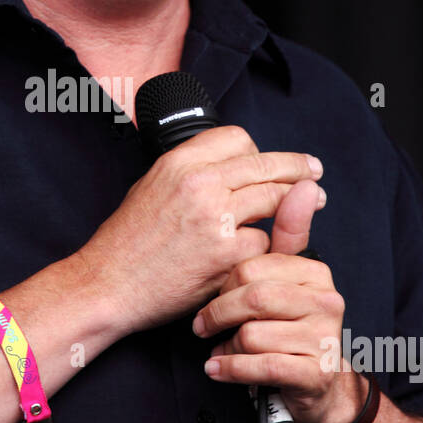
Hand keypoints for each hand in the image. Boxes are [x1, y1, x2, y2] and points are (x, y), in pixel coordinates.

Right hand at [77, 126, 324, 335]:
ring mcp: (216, 218)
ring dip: (297, 205)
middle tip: (314, 172)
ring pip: (276, 199)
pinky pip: (266, 241)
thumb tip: (229, 163)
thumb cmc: (126, 241)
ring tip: (312, 204)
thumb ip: (190, 170)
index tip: (272, 162)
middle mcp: (200, 183)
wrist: (108, 284)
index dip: (259, 151)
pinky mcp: (226, 254)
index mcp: (179, 162)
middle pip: (266, 165)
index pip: (239, 138)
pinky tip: (263, 250)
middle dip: (298, 168)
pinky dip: (267, 247)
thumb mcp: (151, 186)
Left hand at [191, 178, 364, 422]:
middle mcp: (327, 300)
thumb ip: (283, 234)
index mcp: (315, 271)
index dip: (224, 283)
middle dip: (219, 315)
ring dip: (226, 346)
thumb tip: (303, 184)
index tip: (213, 295)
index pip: (254, 265)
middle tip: (204, 325)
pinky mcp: (315, 372)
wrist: (312, 386)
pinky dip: (230, 369)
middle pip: (252, 298)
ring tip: (222, 348)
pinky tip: (217, 368)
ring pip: (252, 334)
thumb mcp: (277, 281)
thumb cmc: (282, 327)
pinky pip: (260, 366)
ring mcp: (324, 338)